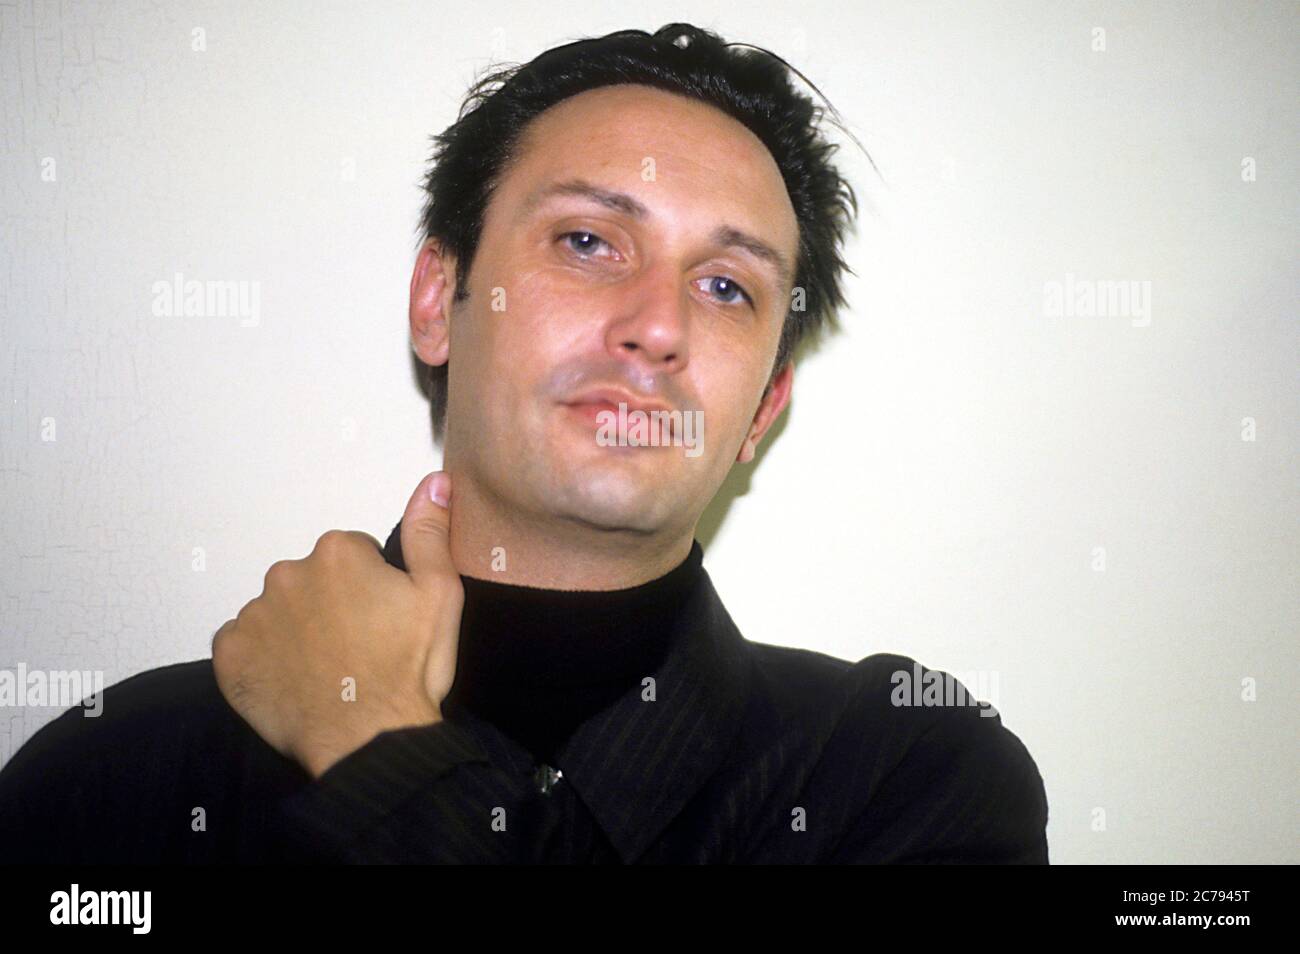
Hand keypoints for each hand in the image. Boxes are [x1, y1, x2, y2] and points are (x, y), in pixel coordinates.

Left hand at [212, 471, 461, 778]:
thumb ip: (430, 531)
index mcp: (338, 552)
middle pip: (311, 580)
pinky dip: (263, 658)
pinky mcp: (229, 655)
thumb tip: (434, 481)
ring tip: (327, 669)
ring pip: (277, 611)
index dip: (372, 588)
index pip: (351, 555)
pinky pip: (243, 644)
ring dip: (296, 630)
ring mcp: (253, 614)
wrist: (369, 739)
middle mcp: (287, 572)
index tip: (382, 621)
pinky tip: (293, 680)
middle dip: (329, 604)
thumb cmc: (409, 668)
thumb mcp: (439, 593)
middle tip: (357, 647)